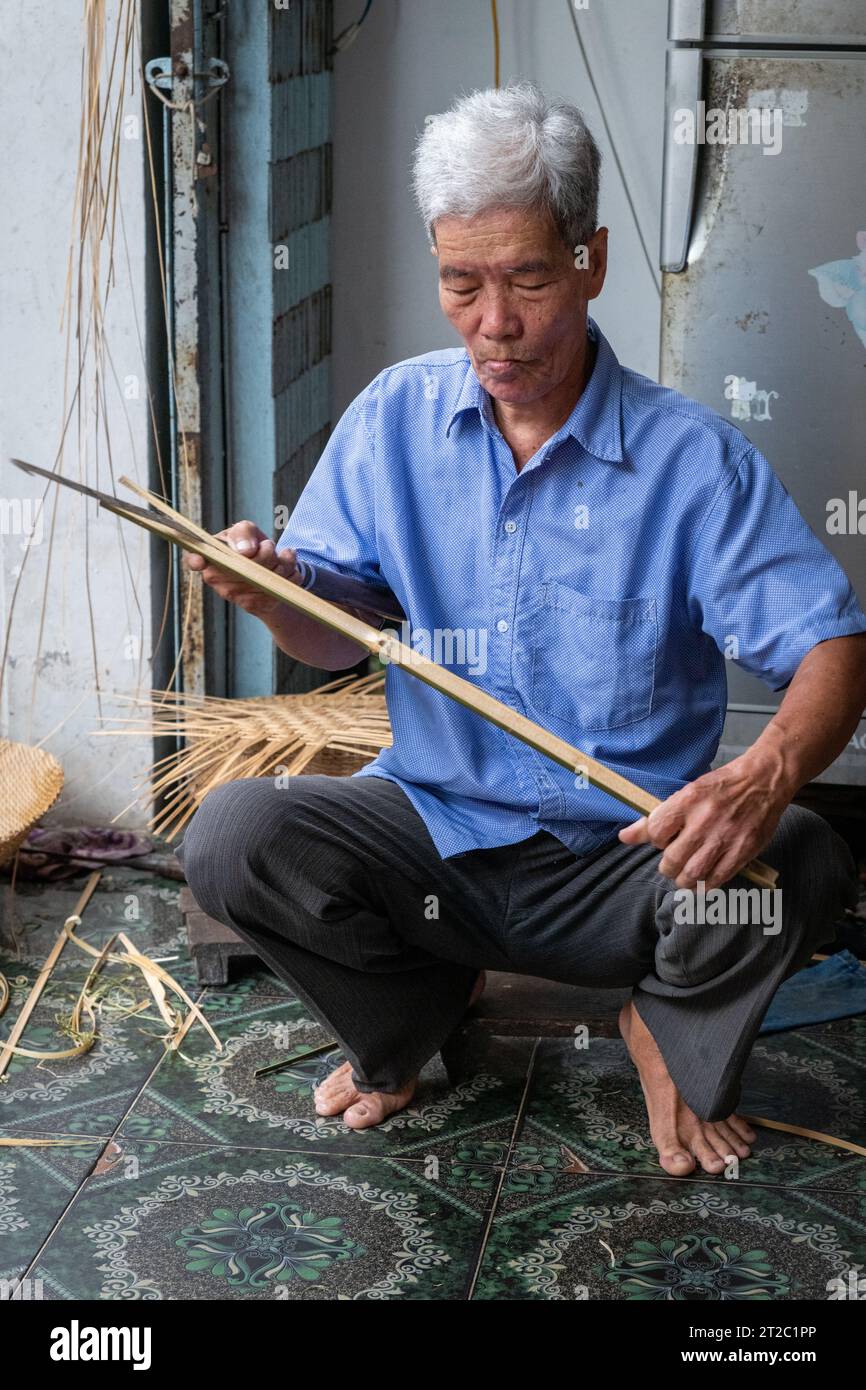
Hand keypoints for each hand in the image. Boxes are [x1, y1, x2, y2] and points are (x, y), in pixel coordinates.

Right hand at [183, 521, 300, 618]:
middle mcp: (216, 579)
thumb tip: (246, 551)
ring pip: (267, 576)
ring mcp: (235, 596)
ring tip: (279, 558)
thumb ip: (243, 532)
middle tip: (268, 546)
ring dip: (281, 562)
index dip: (195, 560)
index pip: (194, 560)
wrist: (268, 572)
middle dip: (267, 551)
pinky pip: (280, 587)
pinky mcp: (255, 606)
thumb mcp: (245, 531)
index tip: (200, 561)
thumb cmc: (250, 547)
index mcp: (209, 558)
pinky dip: (291, 574)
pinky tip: (286, 570)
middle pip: (247, 564)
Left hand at [617, 755, 789, 889]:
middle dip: (668, 866)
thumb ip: (657, 816)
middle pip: (672, 860)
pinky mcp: (742, 852)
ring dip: (683, 879)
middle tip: (673, 861)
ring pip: (692, 875)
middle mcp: (704, 821)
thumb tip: (625, 836)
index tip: (663, 839)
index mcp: (688, 801)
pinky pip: (716, 880)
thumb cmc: (722, 786)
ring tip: (686, 873)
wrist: (763, 781)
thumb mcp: (687, 791)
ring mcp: (725, 838)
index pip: (655, 833)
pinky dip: (704, 885)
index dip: (654, 840)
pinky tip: (703, 878)